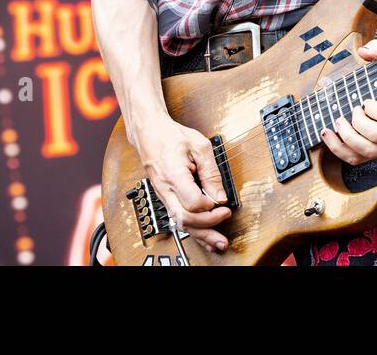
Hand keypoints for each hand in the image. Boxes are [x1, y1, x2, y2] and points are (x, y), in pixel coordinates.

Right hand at [134, 118, 231, 253]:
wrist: (149, 133)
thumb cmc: (172, 136)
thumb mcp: (199, 146)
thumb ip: (211, 173)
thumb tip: (219, 196)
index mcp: (173, 174)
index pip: (192, 202)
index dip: (209, 205)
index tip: (222, 201)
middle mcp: (166, 189)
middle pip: (185, 218)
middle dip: (208, 226)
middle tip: (226, 219)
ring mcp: (163, 195)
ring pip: (180, 222)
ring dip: (201, 235)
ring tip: (218, 243)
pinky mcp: (166, 198)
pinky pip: (178, 217)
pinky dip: (193, 229)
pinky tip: (205, 236)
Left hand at [318, 38, 376, 165]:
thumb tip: (365, 53)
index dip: (375, 111)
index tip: (365, 100)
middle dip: (358, 123)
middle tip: (351, 109)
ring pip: (369, 151)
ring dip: (348, 138)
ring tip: (338, 121)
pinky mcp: (376, 150)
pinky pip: (357, 159)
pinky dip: (338, 149)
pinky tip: (327, 133)